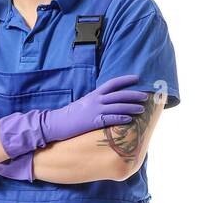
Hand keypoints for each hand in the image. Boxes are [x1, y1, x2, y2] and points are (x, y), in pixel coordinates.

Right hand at [0, 74, 148, 158]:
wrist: (57, 123)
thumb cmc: (70, 116)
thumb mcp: (83, 104)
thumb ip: (95, 102)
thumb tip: (106, 103)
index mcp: (94, 94)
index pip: (112, 83)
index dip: (125, 80)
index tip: (136, 78)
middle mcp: (96, 100)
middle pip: (119, 95)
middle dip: (133, 95)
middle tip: (145, 96)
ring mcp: (95, 110)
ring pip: (117, 106)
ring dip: (131, 107)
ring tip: (141, 109)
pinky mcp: (93, 121)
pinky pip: (111, 118)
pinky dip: (121, 118)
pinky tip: (129, 119)